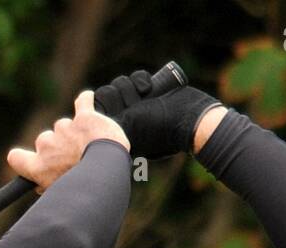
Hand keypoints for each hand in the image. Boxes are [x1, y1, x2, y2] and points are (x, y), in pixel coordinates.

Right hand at [6, 90, 129, 194]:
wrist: (105, 172)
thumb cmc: (83, 188)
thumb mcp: (57, 193)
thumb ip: (46, 184)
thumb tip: (40, 185)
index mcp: (38, 167)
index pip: (15, 158)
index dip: (22, 157)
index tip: (31, 158)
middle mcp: (46, 146)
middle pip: (45, 141)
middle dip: (58, 147)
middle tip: (75, 159)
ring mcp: (64, 129)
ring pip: (65, 126)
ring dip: (75, 132)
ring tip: (91, 146)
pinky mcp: (84, 117)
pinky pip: (83, 102)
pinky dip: (86, 101)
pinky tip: (89, 101)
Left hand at [94, 69, 220, 159]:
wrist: (191, 120)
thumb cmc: (159, 129)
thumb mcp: (129, 129)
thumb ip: (111, 124)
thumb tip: (95, 119)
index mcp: (116, 131)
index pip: (98, 108)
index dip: (106, 104)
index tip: (120, 110)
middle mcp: (125, 117)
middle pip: (107, 94)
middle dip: (120, 95)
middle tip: (135, 105)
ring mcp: (137, 104)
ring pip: (120, 84)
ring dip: (130, 86)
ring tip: (145, 96)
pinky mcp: (149, 92)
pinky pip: (136, 78)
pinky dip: (141, 79)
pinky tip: (148, 88)